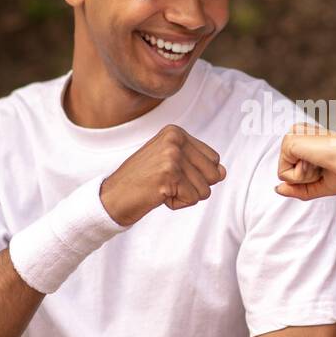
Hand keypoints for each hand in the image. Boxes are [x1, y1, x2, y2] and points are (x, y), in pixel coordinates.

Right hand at [99, 124, 225, 225]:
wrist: (112, 197)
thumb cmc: (142, 181)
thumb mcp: (171, 164)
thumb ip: (198, 164)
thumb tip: (223, 172)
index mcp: (175, 132)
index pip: (214, 159)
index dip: (196, 174)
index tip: (170, 173)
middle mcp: (175, 140)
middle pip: (213, 174)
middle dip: (194, 186)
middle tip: (166, 183)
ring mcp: (171, 157)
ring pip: (205, 189)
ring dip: (184, 196)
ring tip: (161, 189)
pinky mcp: (169, 176)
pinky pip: (192, 199)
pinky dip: (177, 204)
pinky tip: (158, 196)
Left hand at [275, 128, 335, 199]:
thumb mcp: (319, 185)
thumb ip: (297, 188)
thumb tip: (277, 189)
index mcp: (306, 140)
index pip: (294, 172)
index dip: (311, 178)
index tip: (327, 166)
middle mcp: (297, 134)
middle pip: (287, 173)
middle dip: (306, 177)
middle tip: (324, 164)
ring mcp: (292, 136)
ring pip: (285, 174)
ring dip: (305, 176)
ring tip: (321, 162)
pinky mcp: (288, 142)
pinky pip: (284, 175)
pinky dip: (301, 175)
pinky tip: (316, 161)